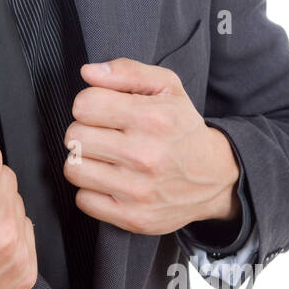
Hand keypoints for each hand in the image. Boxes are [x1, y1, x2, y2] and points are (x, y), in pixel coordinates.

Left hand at [62, 59, 239, 234]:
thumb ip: (127, 71)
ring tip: (105, 158)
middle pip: (74, 137)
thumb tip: (88, 72)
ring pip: (73, 169)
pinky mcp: (133, 217)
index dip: (88, 104)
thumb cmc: (182, 127)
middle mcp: (145, 156)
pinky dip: (92, 190)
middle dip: (84, 131)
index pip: (84, 105)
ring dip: (85, 161)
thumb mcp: (166, 87)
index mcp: (152, 118)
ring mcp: (138, 190)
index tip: (102, 110)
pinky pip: (83, 200)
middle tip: (104, 135)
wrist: (215, 177)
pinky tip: (110, 181)